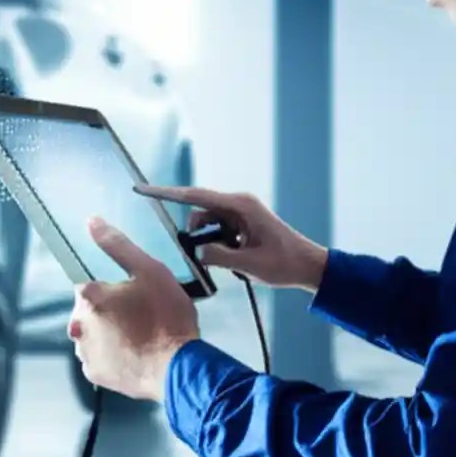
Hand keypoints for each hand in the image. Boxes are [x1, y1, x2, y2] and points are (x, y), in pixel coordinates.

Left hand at [67, 216, 200, 401]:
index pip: (88, 285)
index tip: (133, 297)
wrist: (178, 368)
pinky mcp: (95, 374)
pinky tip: (133, 354)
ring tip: (138, 337)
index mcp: (88, 296)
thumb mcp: (151, 271)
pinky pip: (98, 358)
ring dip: (107, 333)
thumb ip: (118, 246)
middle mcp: (77, 323)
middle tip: (140, 317)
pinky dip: (110, 355)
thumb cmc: (167, 317)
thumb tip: (91, 221)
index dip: (112, 290)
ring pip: (92, 334)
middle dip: (108, 311)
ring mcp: (85, 351)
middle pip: (88, 310)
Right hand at [134, 184, 328, 293]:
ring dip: (207, 239)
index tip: (146, 189)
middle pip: (200, 209)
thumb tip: (198, 252)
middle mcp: (238, 204)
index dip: (168, 193)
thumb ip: (219, 257)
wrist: (310, 267)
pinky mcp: (241, 223)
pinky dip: (215, 242)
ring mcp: (240, 213)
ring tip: (224, 260)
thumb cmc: (285, 263)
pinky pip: (218, 228)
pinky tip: (228, 259)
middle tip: (198, 251)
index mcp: (241, 206)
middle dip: (193, 229)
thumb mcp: (250, 265)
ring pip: (208, 221)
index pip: (196, 196)